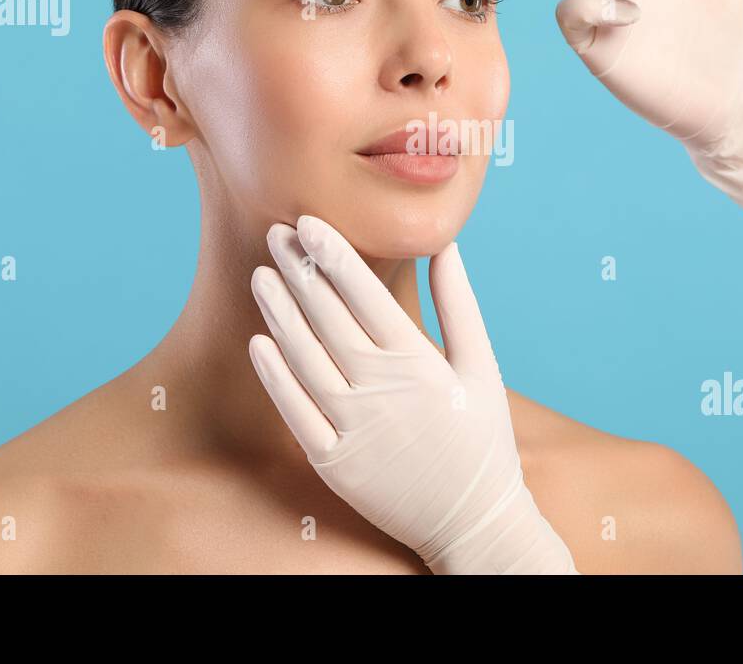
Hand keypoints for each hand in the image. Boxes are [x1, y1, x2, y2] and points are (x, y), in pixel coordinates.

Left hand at [247, 215, 577, 573]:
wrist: (474, 520)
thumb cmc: (482, 438)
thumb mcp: (483, 366)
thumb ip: (459, 303)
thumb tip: (444, 245)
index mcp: (418, 361)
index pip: (364, 294)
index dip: (332, 255)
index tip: (308, 221)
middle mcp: (381, 389)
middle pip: (328, 318)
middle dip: (299, 271)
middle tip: (275, 232)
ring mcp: (354, 428)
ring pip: (304, 358)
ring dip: (279, 313)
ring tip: (261, 276)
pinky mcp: (334, 463)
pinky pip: (295, 412)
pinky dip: (275, 377)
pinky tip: (259, 344)